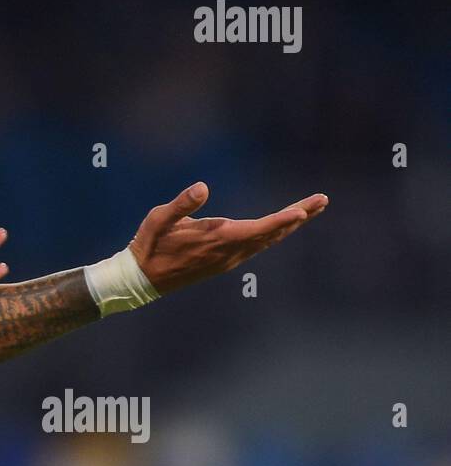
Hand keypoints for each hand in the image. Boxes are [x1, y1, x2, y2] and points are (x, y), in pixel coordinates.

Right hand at [128, 182, 327, 294]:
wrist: (143, 278)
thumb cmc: (150, 244)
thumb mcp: (159, 219)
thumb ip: (183, 204)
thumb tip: (203, 187)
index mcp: (217, 240)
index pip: (259, 229)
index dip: (282, 220)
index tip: (303, 211)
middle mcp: (229, 252)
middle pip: (272, 234)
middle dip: (298, 217)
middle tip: (323, 200)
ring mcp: (229, 259)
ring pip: (267, 241)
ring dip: (289, 226)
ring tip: (309, 210)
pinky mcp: (225, 261)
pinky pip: (258, 246)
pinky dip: (274, 234)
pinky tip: (280, 228)